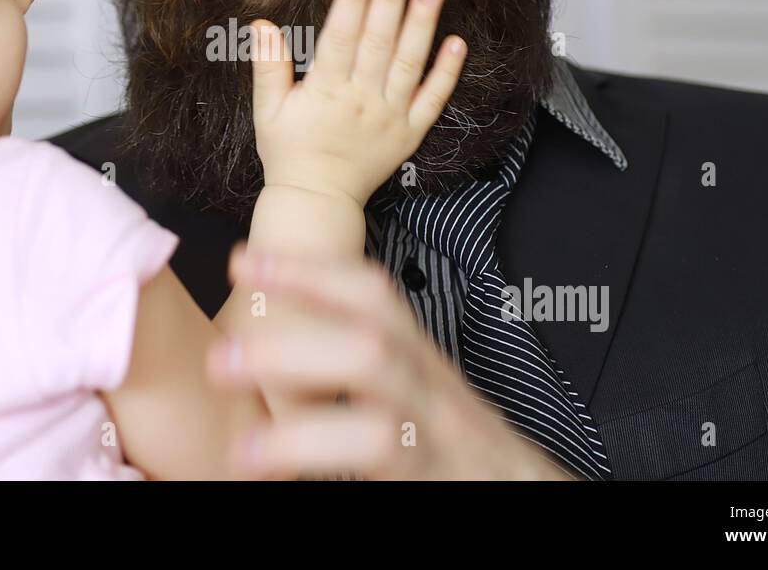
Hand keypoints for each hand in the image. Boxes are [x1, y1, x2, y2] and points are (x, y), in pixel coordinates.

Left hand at [207, 247, 573, 479]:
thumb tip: (287, 361)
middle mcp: (440, 401)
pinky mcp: (448, 489)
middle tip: (223, 355)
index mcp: (424, 371)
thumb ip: (363, 386)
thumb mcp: (421, 409)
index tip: (246, 261)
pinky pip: (390, 465)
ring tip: (244, 450)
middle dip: (294, 344)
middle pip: (374, 347)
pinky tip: (277, 476)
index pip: (373, 299)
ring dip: (304, 431)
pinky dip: (324, 465)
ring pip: (382, 425)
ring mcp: (448, 447)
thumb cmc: (467, 463)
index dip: (310, 273)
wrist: (544, 506)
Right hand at [251, 0, 466, 206]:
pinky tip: (457, 42)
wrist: (317, 200)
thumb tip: (262, 25)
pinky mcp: (410, 132)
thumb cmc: (289, 152)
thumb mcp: (267, 110)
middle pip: (378, 43)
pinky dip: (447, 72)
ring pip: (409, 65)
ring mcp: (391, 116)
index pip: (340, 38)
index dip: (352, 2)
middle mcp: (362, 101)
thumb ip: (267, 67)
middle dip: (389, 0)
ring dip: (422, 26)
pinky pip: (433, 99)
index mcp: (325, 92)